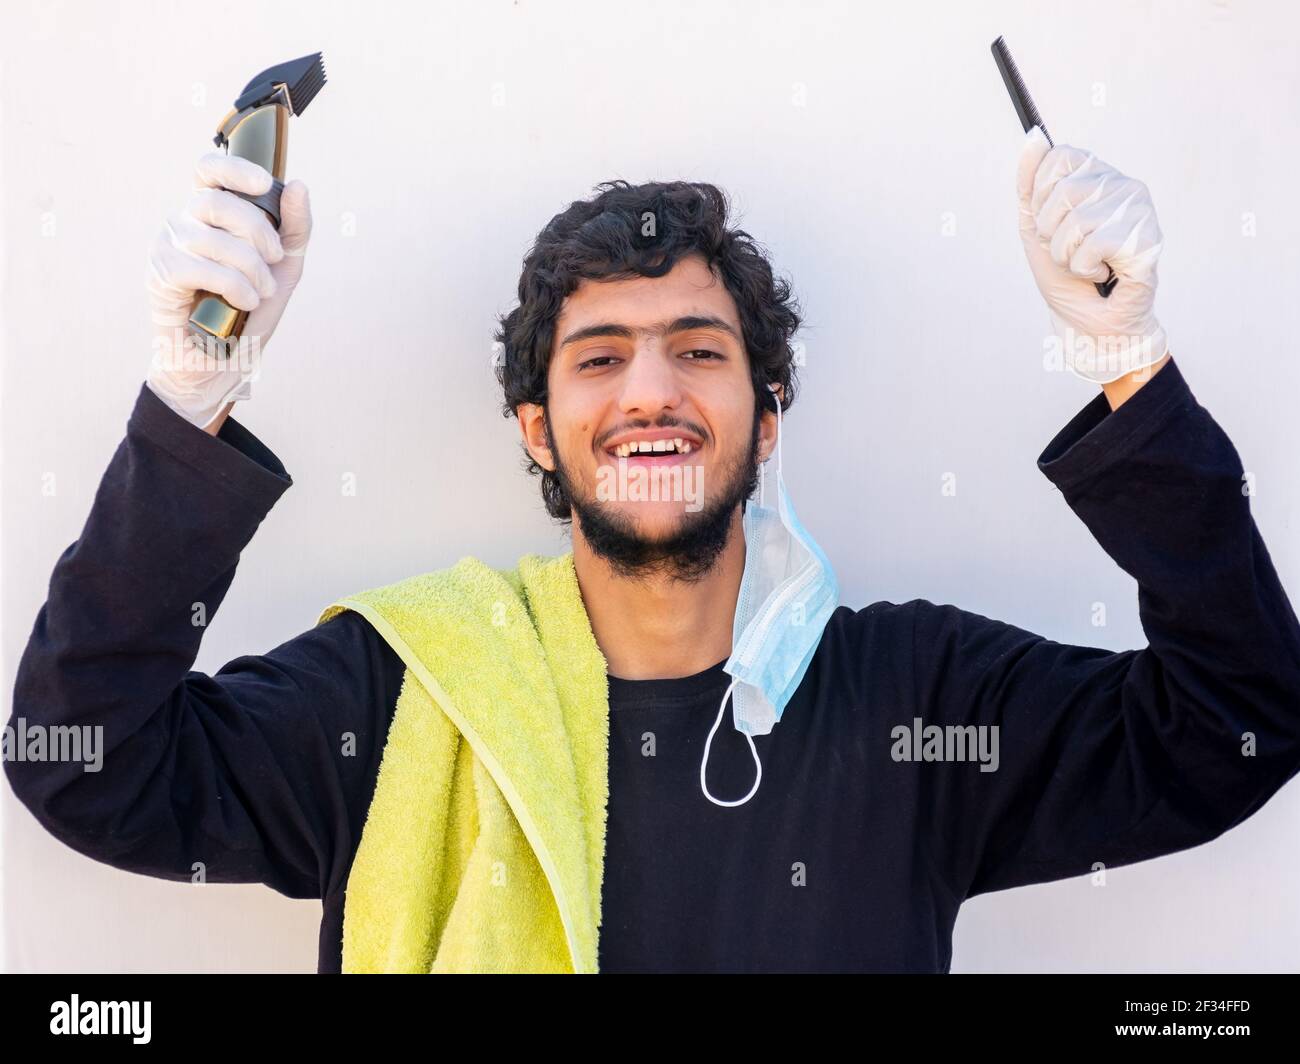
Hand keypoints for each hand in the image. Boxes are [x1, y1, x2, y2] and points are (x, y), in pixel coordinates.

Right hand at [145, 153, 312, 428]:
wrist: (224, 362)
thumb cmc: (250, 311)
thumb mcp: (285, 268)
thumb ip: (294, 228)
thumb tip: (297, 185)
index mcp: (211, 213)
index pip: (209, 169)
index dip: (234, 169)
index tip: (264, 185)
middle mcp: (184, 222)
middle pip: (219, 202)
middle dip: (259, 234)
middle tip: (273, 264)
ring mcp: (167, 245)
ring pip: (214, 238)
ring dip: (251, 270)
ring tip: (259, 293)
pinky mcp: (160, 275)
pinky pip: (201, 267)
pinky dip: (233, 286)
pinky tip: (242, 302)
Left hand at [1017, 126, 1168, 384]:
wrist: (1087, 322)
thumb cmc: (1065, 277)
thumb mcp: (1034, 227)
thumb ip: (1030, 181)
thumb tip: (1034, 135)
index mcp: (1096, 176)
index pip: (1056, 159)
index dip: (1041, 198)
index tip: (1051, 224)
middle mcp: (1122, 184)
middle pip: (1063, 192)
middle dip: (1051, 234)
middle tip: (1069, 251)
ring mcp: (1139, 209)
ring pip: (1077, 221)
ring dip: (1067, 256)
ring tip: (1086, 265)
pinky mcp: (1148, 237)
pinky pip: (1095, 244)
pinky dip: (1085, 268)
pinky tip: (1104, 273)